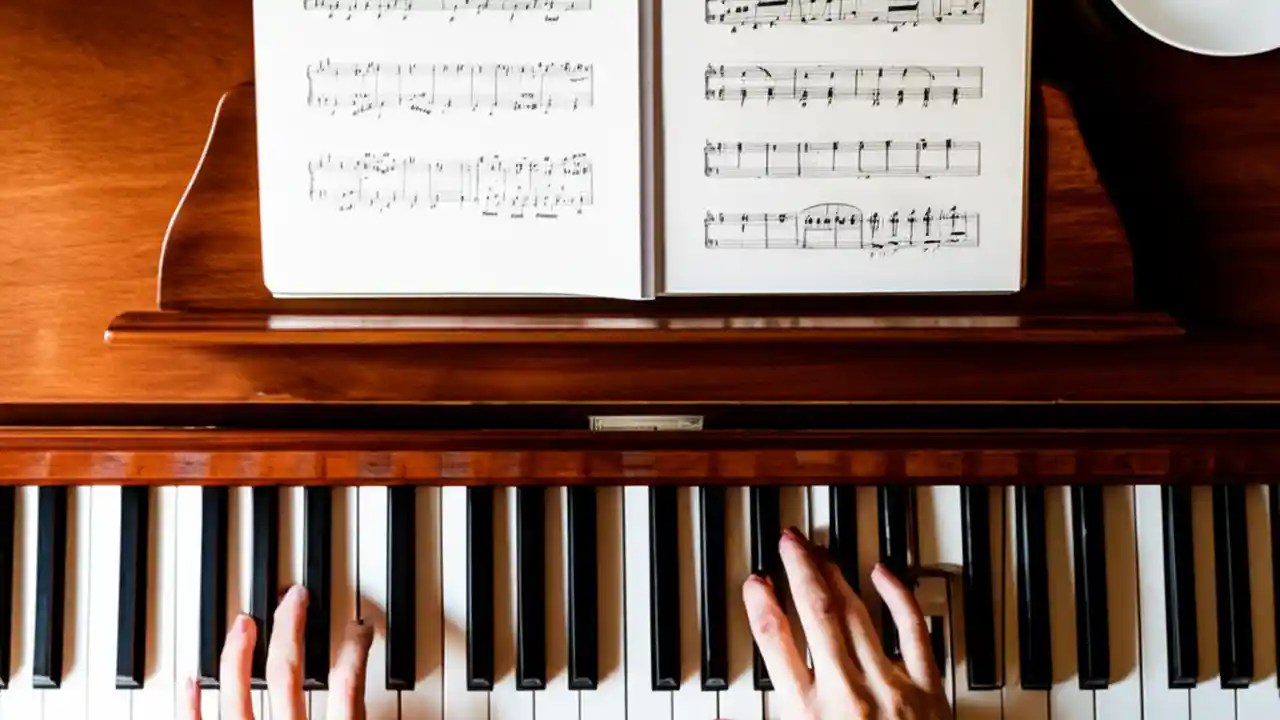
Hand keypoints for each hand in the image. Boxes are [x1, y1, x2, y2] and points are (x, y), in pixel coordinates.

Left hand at [180, 585, 373, 719]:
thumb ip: (364, 718)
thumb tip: (393, 710)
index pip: (347, 687)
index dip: (354, 649)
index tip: (358, 627)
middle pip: (287, 674)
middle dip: (290, 629)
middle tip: (294, 597)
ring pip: (237, 696)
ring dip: (238, 654)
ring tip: (242, 621)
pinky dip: (190, 705)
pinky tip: (190, 681)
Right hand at [743, 528, 948, 719]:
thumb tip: (727, 712)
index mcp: (811, 717)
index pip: (776, 645)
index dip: (762, 606)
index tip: (755, 582)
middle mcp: (848, 695)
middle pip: (817, 615)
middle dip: (799, 571)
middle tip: (789, 541)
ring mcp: (891, 688)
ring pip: (858, 614)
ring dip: (835, 575)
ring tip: (819, 550)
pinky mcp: (929, 691)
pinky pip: (915, 631)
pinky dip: (898, 597)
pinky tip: (881, 572)